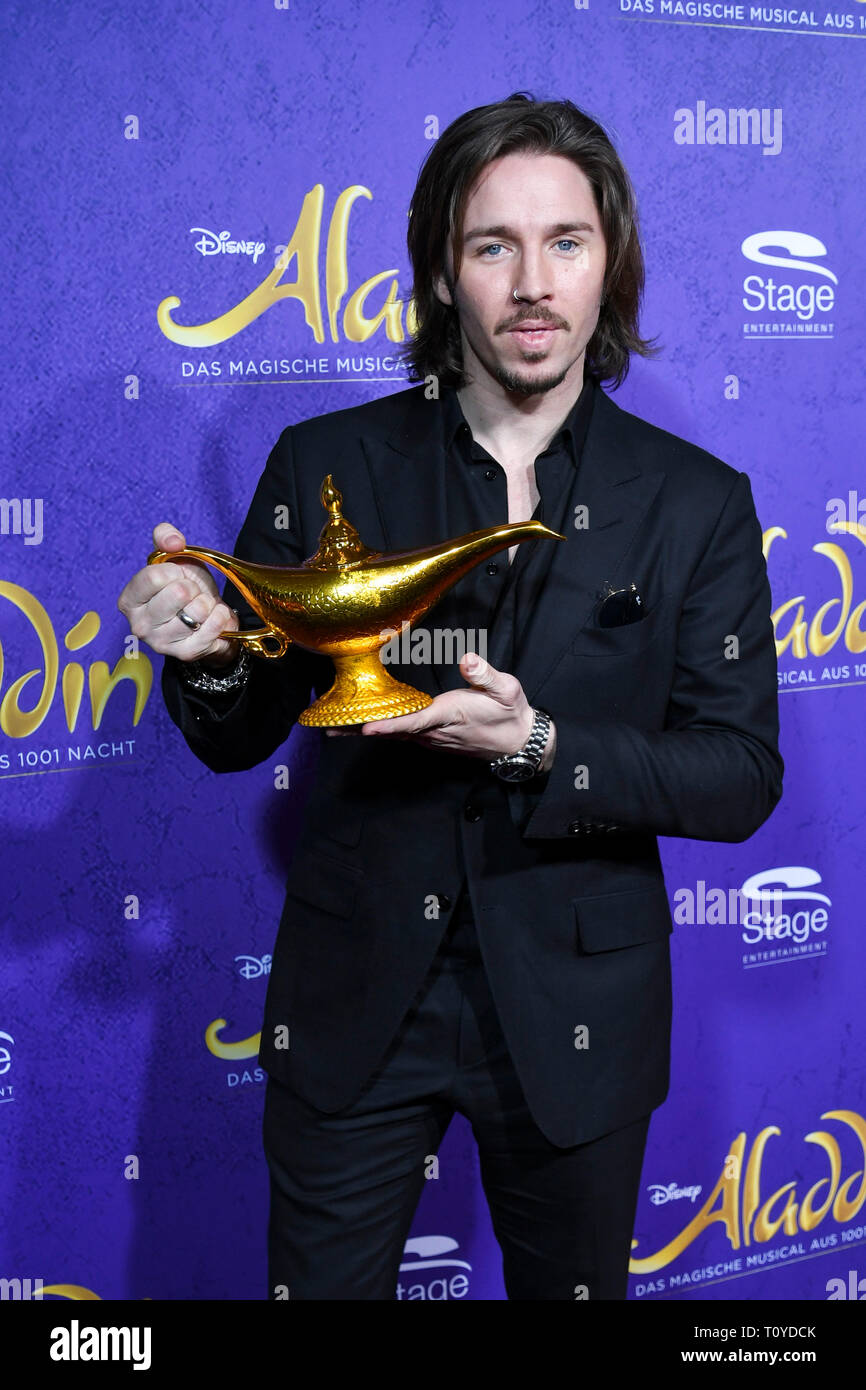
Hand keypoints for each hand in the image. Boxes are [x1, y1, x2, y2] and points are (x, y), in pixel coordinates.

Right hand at [116, 522, 239, 665]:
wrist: (207, 618)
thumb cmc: (185, 587)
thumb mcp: (173, 557)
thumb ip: (166, 538)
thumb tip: (173, 541)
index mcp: (130, 600)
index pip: (155, 576)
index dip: (174, 571)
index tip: (176, 577)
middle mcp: (139, 625)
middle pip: (179, 594)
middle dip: (192, 588)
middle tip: (190, 594)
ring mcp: (162, 643)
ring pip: (198, 611)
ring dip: (207, 603)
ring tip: (200, 607)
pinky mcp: (185, 654)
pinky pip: (214, 626)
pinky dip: (220, 616)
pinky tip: (212, 618)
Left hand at [326, 653, 555, 767]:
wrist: (518, 743)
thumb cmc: (510, 714)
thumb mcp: (508, 690)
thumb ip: (486, 675)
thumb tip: (468, 659)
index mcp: (448, 715)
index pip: (413, 721)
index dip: (389, 724)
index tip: (366, 726)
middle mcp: (434, 731)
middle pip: (392, 730)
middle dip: (359, 728)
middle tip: (327, 727)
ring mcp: (431, 737)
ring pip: (392, 734)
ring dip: (363, 730)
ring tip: (331, 726)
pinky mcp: (430, 737)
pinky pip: (400, 734)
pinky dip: (378, 729)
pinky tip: (360, 725)